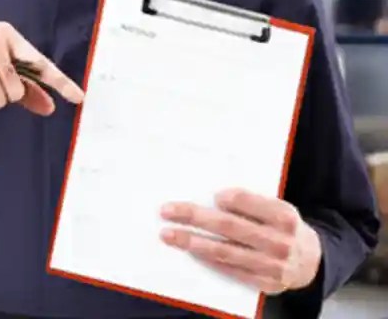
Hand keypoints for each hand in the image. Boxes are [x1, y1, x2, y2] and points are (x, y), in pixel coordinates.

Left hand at [160, 188, 322, 293]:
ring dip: (192, 242)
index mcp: (284, 216)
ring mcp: (272, 265)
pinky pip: (230, 270)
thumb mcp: (278, 210)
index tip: (209, 195)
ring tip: (169, 234)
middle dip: (194, 217)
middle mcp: (280, 242)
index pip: (249, 202)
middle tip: (167, 211)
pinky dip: (207, 260)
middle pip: (229, 226)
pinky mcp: (265, 283)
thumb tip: (209, 197)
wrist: (312, 262)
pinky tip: (190, 251)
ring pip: (224, 251)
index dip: (228, 198)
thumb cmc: (283, 228)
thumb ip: (252, 204)